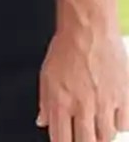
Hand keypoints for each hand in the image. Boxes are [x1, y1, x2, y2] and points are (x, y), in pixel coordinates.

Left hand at [37, 26, 128, 141]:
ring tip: (97, 127)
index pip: (62, 139)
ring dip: (101, 135)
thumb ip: (45, 102)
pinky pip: (124, 124)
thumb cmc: (66, 50)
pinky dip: (119, 124)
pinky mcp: (123, 96)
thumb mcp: (46, 76)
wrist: (89, 32)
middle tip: (84, 137)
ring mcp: (105, 103)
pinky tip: (112, 116)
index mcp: (60, 102)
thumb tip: (42, 122)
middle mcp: (83, 106)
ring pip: (107, 136)